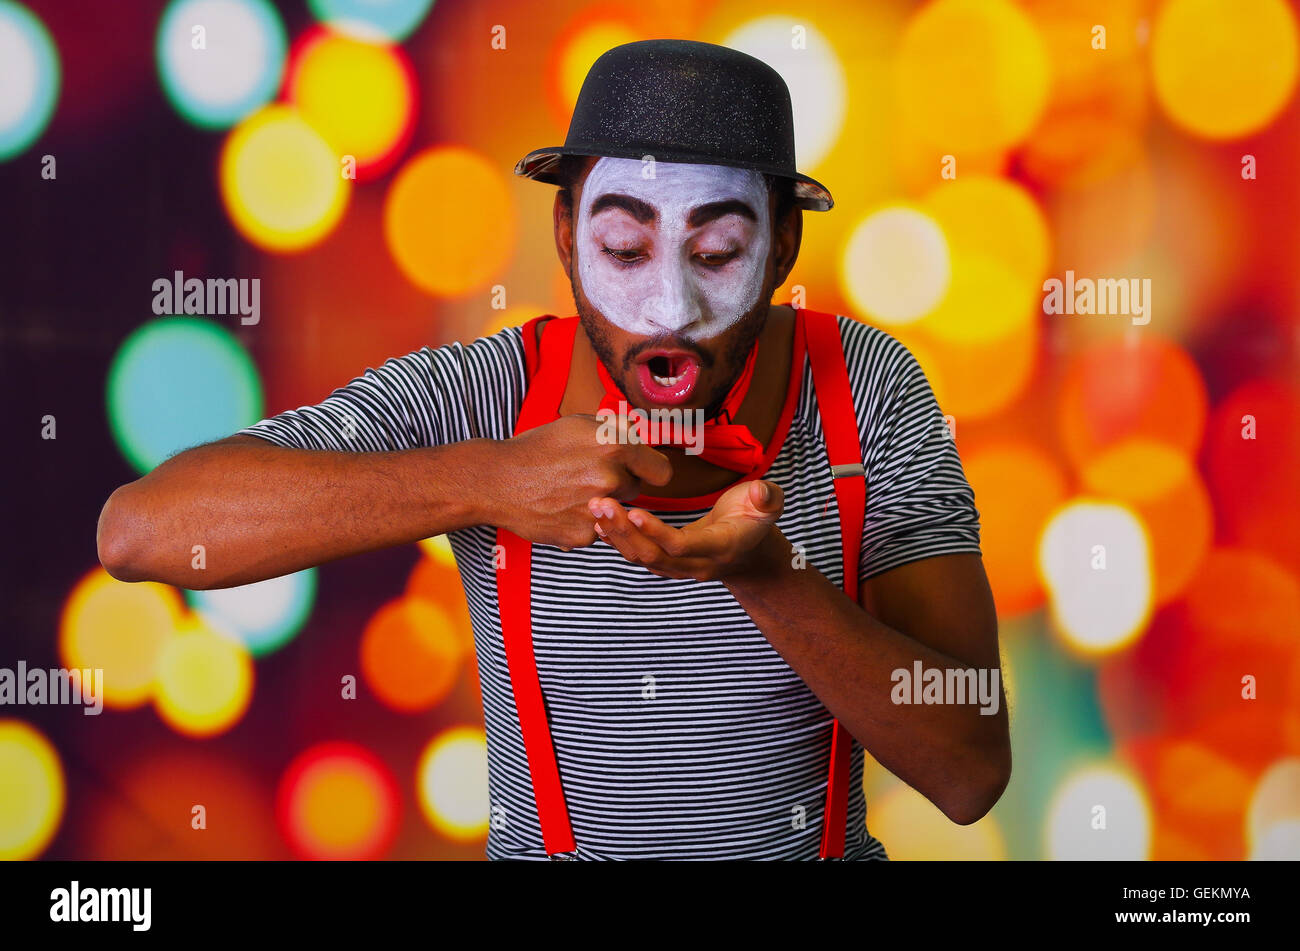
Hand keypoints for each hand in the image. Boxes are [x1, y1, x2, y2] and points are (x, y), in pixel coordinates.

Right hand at [486, 415, 672, 548]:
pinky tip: (560, 509)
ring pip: (617, 512)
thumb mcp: (577, 424)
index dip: (650, 471)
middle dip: (620, 484)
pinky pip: (596, 530)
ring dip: (603, 504)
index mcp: (615, 446)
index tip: (641, 471)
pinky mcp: (583, 535)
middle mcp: (611, 479)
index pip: (661, 471)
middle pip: (636, 490)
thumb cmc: (536, 448)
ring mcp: (598, 510)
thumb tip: (640, 434)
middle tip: (586, 475)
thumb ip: (616, 429)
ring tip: (570, 491)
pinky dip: (582, 522)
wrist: (497, 481)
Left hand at [587, 479, 786, 581]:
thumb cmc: (757, 519)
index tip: (633, 511)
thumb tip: (761, 493)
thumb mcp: (771, 504)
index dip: (656, 531)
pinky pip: (638, 556)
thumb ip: (768, 498)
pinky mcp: (667, 563)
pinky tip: (600, 522)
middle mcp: (696, 564)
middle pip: (653, 555)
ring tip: (595, 508)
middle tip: (601, 504)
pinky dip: (618, 540)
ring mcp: (679, 568)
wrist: (751, 552)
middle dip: (624, 531)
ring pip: (641, 558)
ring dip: (616, 535)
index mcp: (719, 547)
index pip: (681, 546)